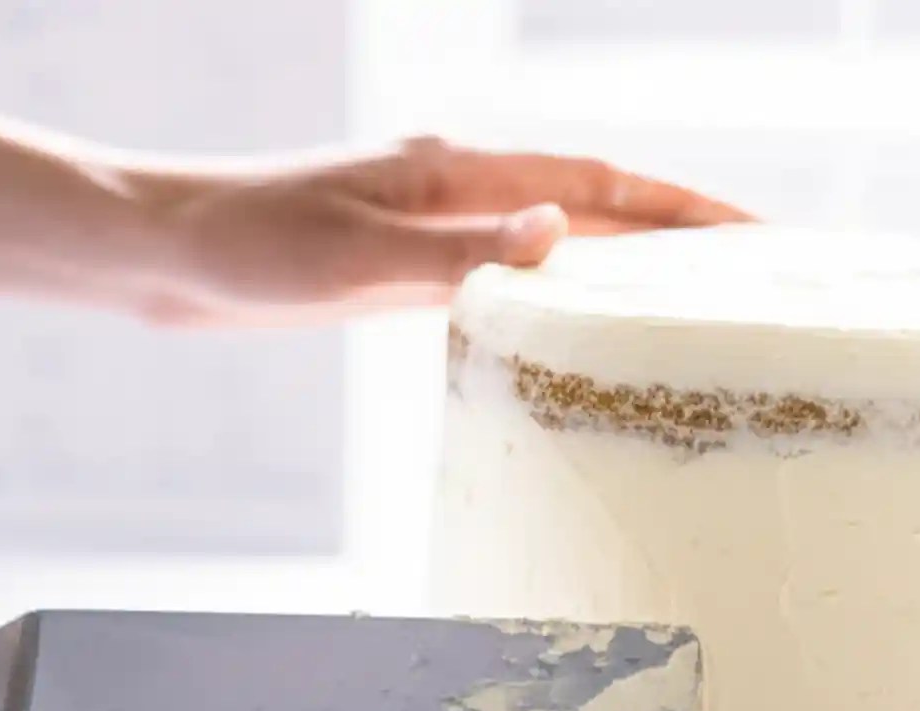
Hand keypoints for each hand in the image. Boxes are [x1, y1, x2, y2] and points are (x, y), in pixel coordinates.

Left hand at [120, 136, 753, 324]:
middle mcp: (451, 192)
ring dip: (616, 267)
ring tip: (684, 302)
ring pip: (548, 245)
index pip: (594, 183)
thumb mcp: (353, 255)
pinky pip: (497, 280)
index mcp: (451, 172)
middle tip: (751, 273)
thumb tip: (562, 231)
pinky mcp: (396, 268)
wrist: (163, 254)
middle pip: (586, 209)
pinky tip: (571, 328)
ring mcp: (427, 229)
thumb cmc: (243, 243)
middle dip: (669, 234)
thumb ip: (457, 250)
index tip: (756, 232)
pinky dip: (549, 297)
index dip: (680, 206)